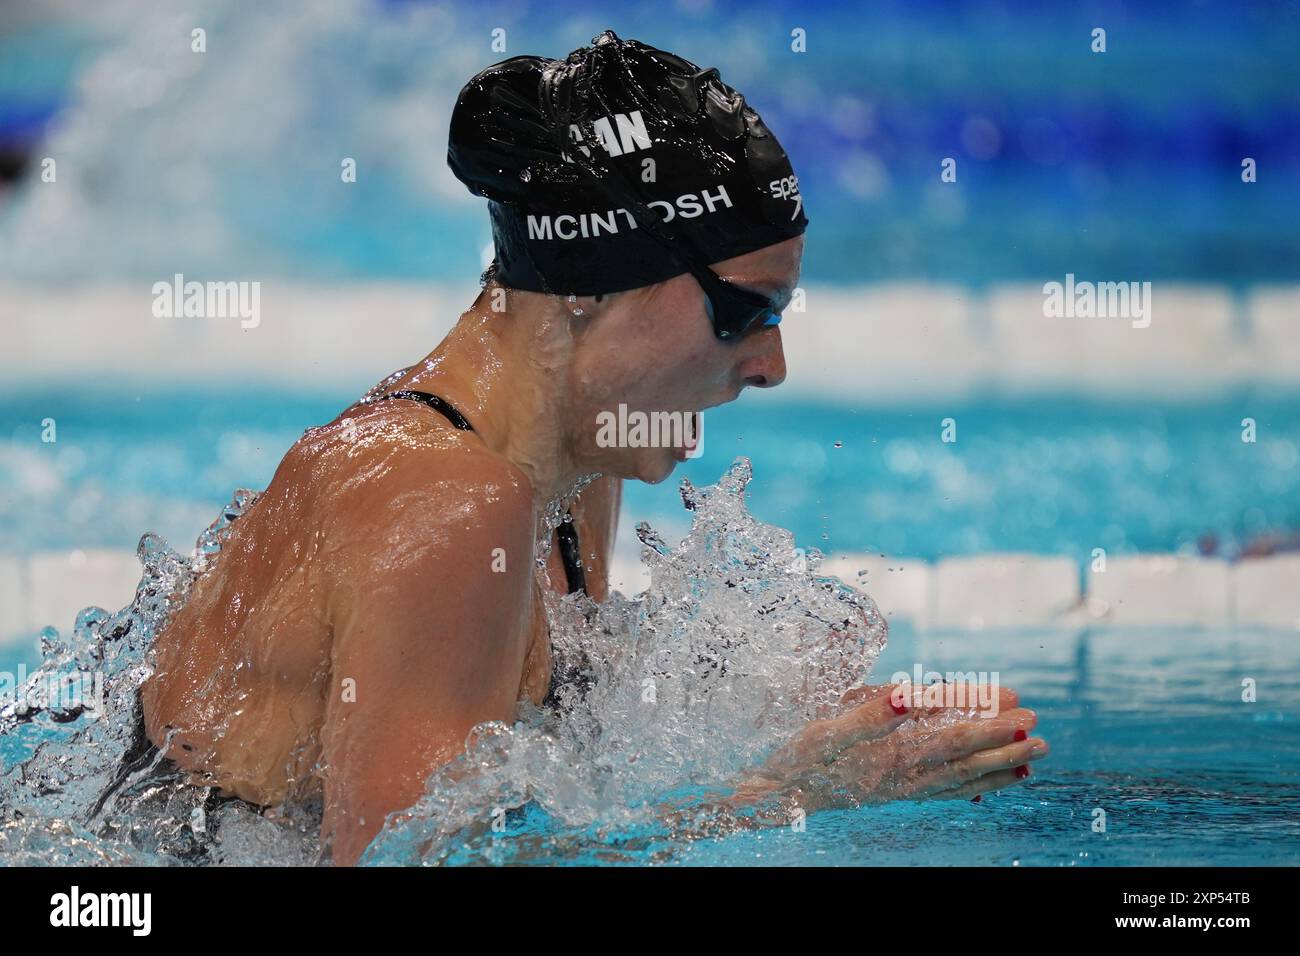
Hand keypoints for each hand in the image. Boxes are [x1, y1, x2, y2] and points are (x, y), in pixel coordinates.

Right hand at [725, 682, 1048, 817]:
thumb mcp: (826, 728)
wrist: (781, 794)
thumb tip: (906, 695)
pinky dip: (975, 787)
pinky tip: (992, 783)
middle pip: (966, 760)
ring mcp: (904, 788)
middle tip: (1040, 729)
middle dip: (1004, 744)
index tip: (1018, 705)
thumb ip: (868, 713)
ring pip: (962, 779)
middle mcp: (905, 776)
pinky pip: (945, 791)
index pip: (951, 736)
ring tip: (1033, 759)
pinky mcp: (897, 792)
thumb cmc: (801, 757)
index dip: (987, 720)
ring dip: (999, 768)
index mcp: (893, 756)